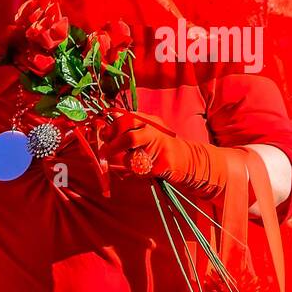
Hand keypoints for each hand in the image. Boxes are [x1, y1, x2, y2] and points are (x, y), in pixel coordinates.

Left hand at [100, 113, 230, 197]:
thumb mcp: (147, 131)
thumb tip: (105, 126)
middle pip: (129, 137)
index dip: (112, 128)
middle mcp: (156, 132)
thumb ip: (128, 127)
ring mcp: (161, 149)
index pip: (126, 119)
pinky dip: (134, 173)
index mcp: (150, 121)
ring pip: (132, 158)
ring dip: (124, 163)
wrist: (187, 160)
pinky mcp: (163, 165)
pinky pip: (139, 172)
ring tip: (129, 162)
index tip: (104, 136)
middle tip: (105, 152)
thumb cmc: (161, 146)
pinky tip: (140, 170)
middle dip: (113, 147)